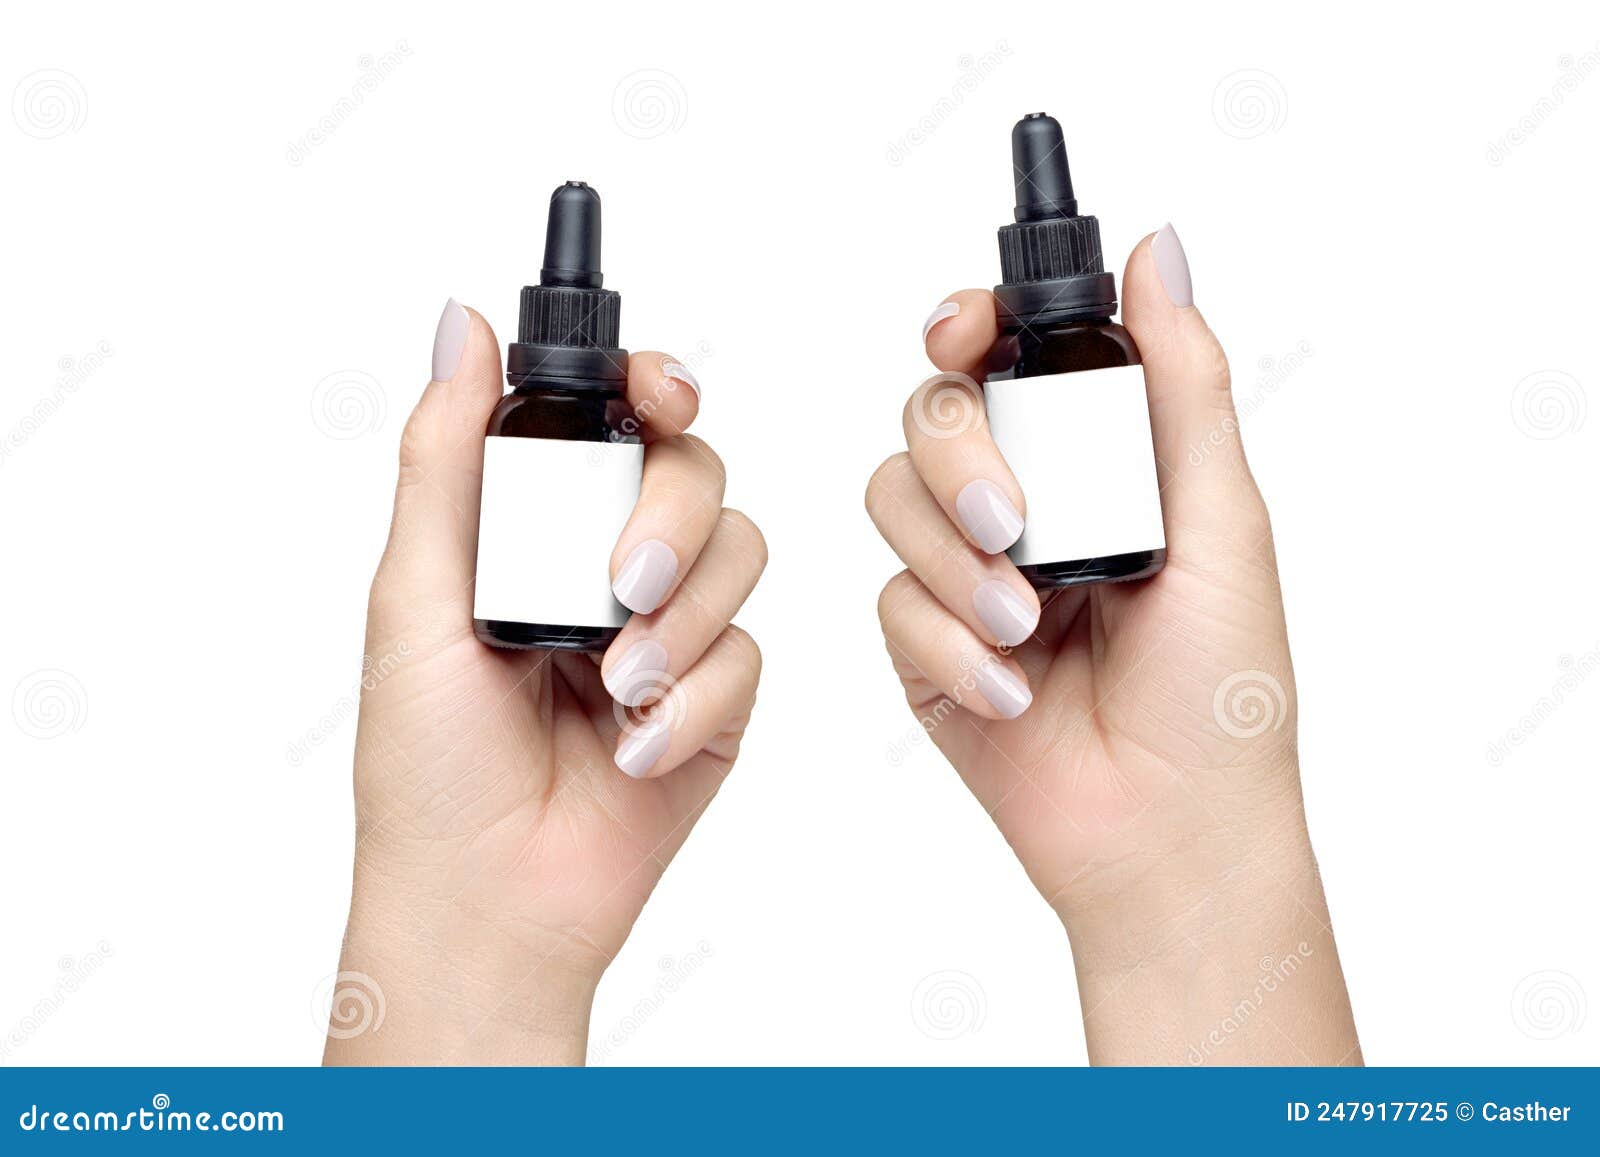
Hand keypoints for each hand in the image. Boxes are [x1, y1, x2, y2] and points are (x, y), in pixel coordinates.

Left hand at [326, 302, 764, 1064]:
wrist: (487, 902)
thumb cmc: (428, 767)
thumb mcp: (415, 596)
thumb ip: (446, 457)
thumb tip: (460, 325)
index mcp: (534, 529)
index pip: (616, 421)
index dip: (654, 388)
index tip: (663, 395)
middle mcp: (607, 566)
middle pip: (694, 474)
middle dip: (671, 519)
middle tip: (625, 586)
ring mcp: (669, 632)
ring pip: (738, 555)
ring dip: (684, 621)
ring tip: (619, 684)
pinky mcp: (715, 700)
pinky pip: (749, 656)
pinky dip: (693, 700)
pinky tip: (634, 747)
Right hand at [866, 226, 1358, 1064]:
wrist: (1169, 836)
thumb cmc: (1221, 692)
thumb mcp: (1220, 522)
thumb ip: (1180, 383)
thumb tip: (1161, 248)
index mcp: (1100, 462)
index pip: (1011, 358)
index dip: (969, 325)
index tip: (958, 329)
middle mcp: (1028, 504)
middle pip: (935, 414)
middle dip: (963, 459)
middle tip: (1016, 524)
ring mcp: (968, 574)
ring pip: (893, 497)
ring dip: (954, 561)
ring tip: (1024, 627)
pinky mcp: (924, 645)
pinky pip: (890, 600)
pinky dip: (946, 641)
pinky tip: (1011, 691)